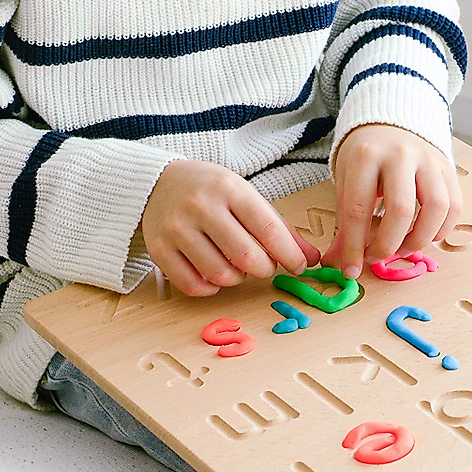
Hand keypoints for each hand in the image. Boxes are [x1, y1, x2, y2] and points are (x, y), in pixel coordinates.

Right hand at [140, 159, 320, 296]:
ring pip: (220, 275)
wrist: (159, 183)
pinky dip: (211, 288)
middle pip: (246, 257)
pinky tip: (216, 275)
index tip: (299, 266)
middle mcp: (201, 207)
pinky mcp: (159, 250)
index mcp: (230, 189)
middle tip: (266, 266)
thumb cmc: (212, 191)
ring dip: (238, 279)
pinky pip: (193, 285)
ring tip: (239, 266)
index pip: (268, 229)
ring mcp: (177, 229)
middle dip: (265, 269)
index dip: (290, 254)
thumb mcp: (247, 196)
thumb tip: (312, 259)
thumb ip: (280, 228)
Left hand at [320, 124, 463, 278]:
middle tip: (378, 257)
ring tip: (403, 248)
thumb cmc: (366, 156)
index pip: (358, 209)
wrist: (391, 122)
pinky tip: (425, 235)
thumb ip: (345, 221)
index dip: (354, 246)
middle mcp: (400, 155)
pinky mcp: (448, 167)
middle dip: (388, 245)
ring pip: (436, 208)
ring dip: (419, 239)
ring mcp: (429, 159)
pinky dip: (442, 229)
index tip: (351, 270)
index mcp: (366, 157)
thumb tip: (341, 263)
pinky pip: (454, 205)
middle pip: (401, 210)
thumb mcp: (346, 180)